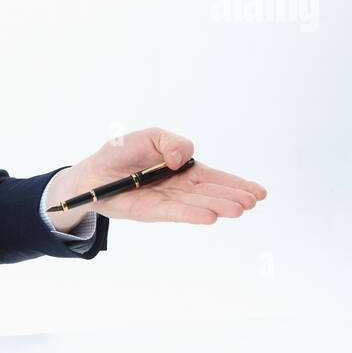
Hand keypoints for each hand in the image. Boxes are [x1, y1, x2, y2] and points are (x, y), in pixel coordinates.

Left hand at [49, 127, 266, 224]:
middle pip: (210, 193)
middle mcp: (179, 188)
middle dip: (233, 196)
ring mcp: (166, 201)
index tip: (259, 192)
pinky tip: (210, 216)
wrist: (93, 170)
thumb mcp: (151, 136)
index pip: (215, 178)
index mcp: (184, 170)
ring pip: (196, 204)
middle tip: (253, 202)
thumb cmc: (123, 152)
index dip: (236, 184)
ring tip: (238, 209)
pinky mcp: (150, 211)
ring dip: (218, 206)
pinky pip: (173, 212)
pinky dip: (192, 214)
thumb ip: (172, 143)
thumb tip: (183, 160)